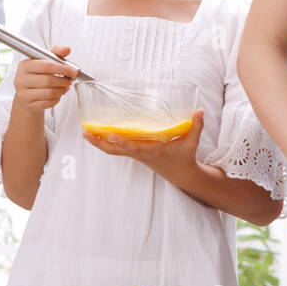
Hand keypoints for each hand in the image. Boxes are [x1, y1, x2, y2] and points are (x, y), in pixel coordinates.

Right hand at [11, 46, 76, 116]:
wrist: (26, 94)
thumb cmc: (37, 75)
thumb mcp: (45, 62)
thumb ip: (56, 54)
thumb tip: (67, 49)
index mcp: (25, 65)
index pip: (46, 65)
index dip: (63, 68)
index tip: (73, 71)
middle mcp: (21, 79)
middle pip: (48, 80)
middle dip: (63, 81)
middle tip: (70, 80)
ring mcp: (23, 93)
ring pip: (49, 93)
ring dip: (61, 90)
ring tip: (66, 87)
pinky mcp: (28, 104)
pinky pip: (47, 103)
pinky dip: (56, 99)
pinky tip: (58, 95)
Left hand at [81, 109, 204, 179]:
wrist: (181, 175)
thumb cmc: (184, 157)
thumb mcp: (192, 142)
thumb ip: (196, 126)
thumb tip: (200, 110)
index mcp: (152, 151)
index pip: (133, 147)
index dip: (121, 142)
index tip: (110, 134)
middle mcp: (140, 153)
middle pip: (115, 150)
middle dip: (100, 143)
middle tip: (86, 133)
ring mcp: (136, 154)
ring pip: (113, 150)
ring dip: (99, 142)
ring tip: (86, 132)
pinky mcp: (135, 153)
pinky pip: (117, 149)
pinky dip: (106, 142)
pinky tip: (99, 134)